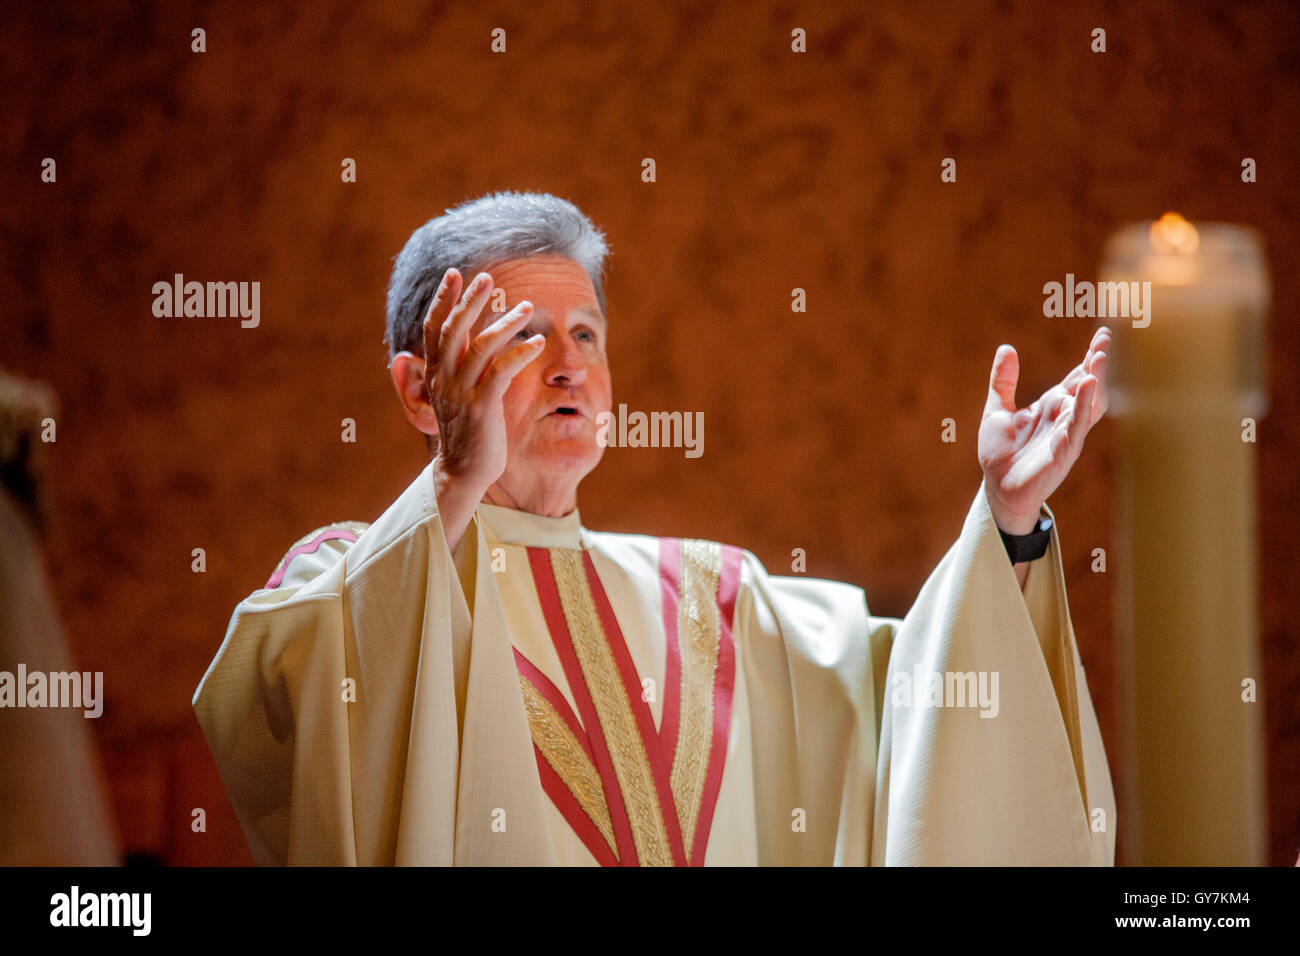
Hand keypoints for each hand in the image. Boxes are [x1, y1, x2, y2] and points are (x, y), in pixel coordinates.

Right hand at [423, 268, 544, 495]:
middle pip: (454, 330)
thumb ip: (457, 370)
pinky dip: (521, 353)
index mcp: (436, 374)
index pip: (434, 328)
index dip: (443, 300)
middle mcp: (445, 380)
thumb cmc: (466, 433)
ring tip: (528, 306)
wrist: (463, 472)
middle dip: (470, 300)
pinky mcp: (483, 408)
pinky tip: (537, 343)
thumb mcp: (455, 397)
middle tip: (487, 277)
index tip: (455, 274)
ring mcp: (462, 393)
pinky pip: (502, 372)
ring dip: (505, 323)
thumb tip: (465, 346)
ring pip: (480, 347)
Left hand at [977, 327, 1110, 534]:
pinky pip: (1074, 433)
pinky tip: (1082, 397)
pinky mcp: (1060, 456)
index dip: (1090, 357)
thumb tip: (1006, 348)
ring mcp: (1066, 437)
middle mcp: (1065, 419)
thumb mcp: (996, 410)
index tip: (1103, 334)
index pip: (1078, 376)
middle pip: (1089, 388)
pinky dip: (1079, 415)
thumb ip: (1003, 381)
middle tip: (1104, 341)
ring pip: (1087, 408)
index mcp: (1053, 406)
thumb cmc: (1001, 452)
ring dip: (1094, 385)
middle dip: (1098, 365)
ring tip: (1098, 362)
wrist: (996, 487)